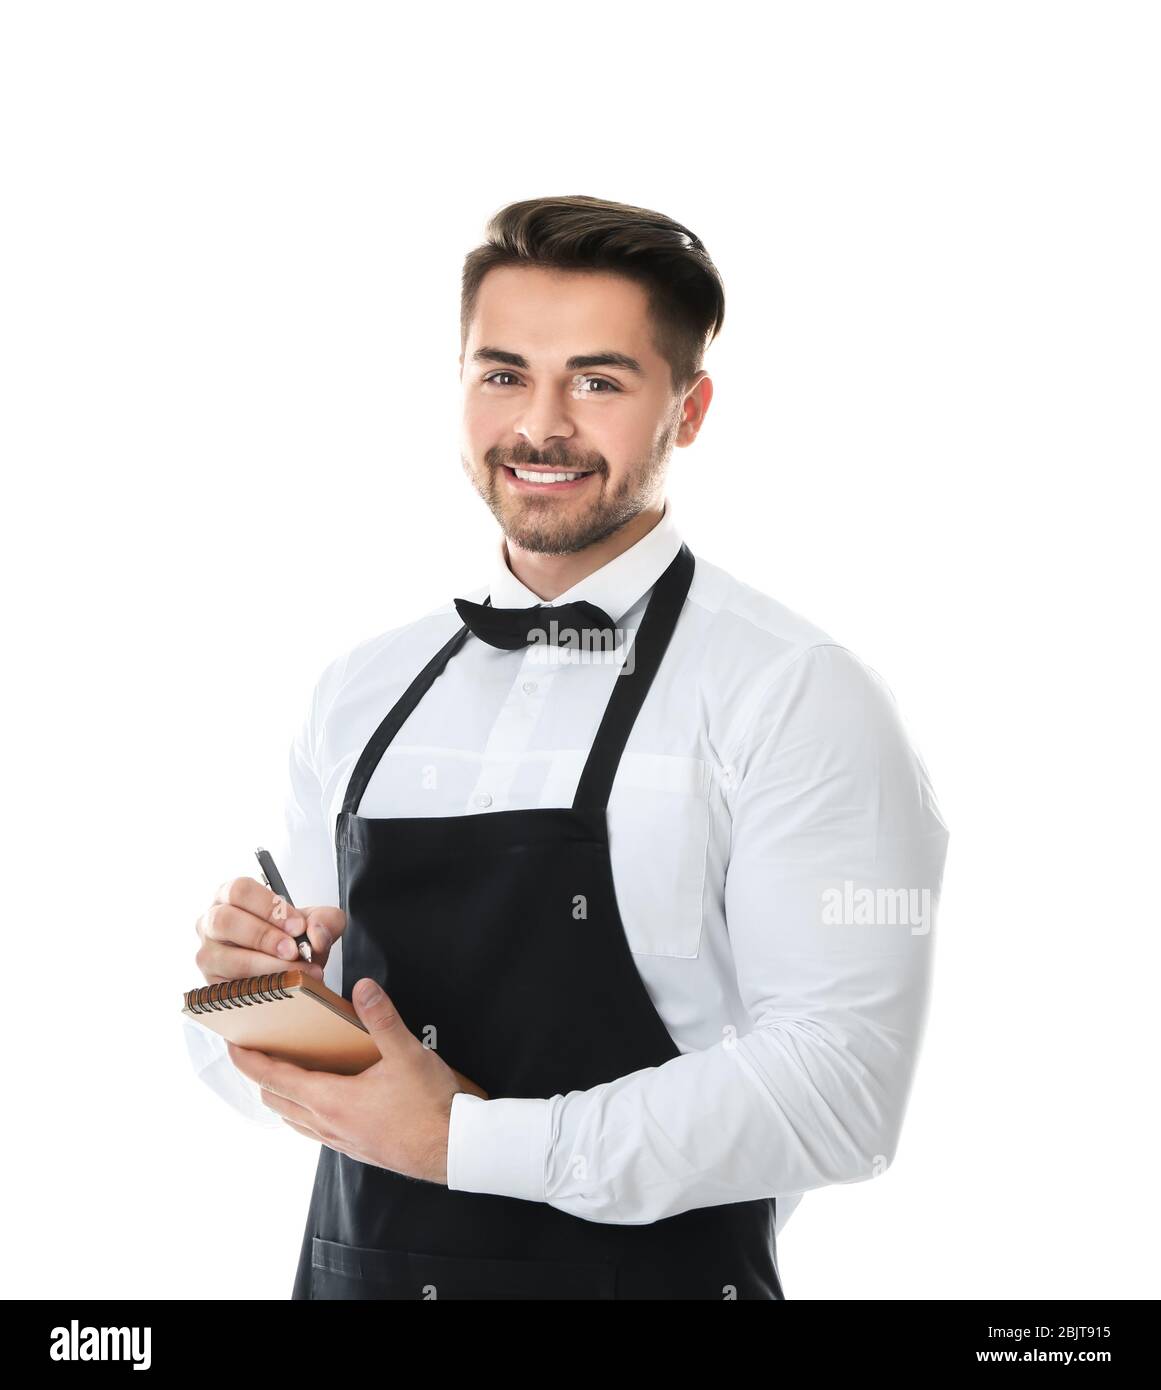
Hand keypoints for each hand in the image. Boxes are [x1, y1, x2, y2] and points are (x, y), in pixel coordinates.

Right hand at [195, 875, 345, 986]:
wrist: (290, 966)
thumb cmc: (292, 936)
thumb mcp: (315, 921)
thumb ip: (326, 920)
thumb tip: (316, 936)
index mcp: (231, 895)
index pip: (240, 891)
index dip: (268, 908)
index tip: (298, 926)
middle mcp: (212, 921)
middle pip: (225, 921)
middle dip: (264, 937)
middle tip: (294, 950)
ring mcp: (208, 954)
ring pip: (225, 958)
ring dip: (265, 966)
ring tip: (295, 971)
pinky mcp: (212, 984)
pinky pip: (229, 988)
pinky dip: (260, 988)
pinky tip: (283, 987)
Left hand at [226, 978, 489, 1182]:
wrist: (453, 1149)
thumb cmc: (430, 1106)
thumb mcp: (408, 1054)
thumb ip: (382, 1019)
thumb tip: (363, 987)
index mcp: (331, 1099)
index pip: (274, 1077)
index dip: (248, 1061)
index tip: (230, 1045)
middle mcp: (327, 1123)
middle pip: (276, 1099)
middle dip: (261, 1075)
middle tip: (257, 1050)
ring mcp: (339, 1139)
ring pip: (293, 1117)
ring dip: (282, 1094)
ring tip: (286, 1070)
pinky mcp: (354, 1147)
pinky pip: (313, 1128)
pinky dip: (304, 1109)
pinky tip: (324, 1096)